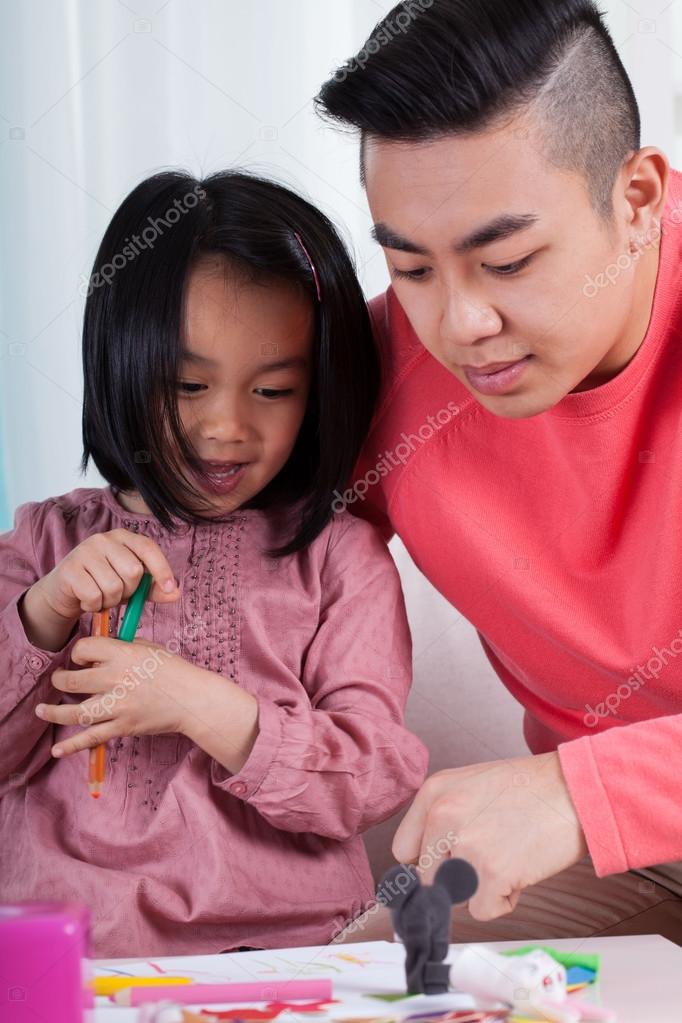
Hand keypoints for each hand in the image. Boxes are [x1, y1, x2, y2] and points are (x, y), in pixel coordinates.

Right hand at [20, 529, 179, 649]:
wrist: (64, 592)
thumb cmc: (101, 584)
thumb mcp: (130, 585)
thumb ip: (152, 588)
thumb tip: (176, 593)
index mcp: (123, 537)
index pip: (148, 548)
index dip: (162, 569)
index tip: (170, 588)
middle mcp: (103, 539)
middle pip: (133, 571)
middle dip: (128, 591)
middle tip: (116, 593)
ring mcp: (84, 551)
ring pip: (114, 586)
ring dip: (110, 601)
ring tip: (100, 597)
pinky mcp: (70, 569)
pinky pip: (94, 596)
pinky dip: (94, 606)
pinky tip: (86, 601)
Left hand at [35, 636, 200, 754]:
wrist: (192, 698)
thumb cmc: (173, 669)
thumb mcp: (147, 648)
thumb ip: (121, 648)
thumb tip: (99, 650)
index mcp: (121, 654)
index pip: (83, 649)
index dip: (78, 652)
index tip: (82, 658)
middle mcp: (115, 679)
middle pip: (71, 681)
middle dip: (59, 680)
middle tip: (59, 680)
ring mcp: (117, 706)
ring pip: (74, 712)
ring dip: (53, 713)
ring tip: (42, 710)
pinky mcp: (122, 727)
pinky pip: (92, 738)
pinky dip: (72, 746)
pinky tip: (56, 750)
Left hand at [392, 752, 587, 920]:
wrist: (575, 788)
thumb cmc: (530, 789)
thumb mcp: (471, 785)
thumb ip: (443, 816)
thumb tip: (422, 862)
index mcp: (434, 793)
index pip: (404, 850)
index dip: (431, 859)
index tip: (452, 859)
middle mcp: (443, 816)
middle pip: (428, 877)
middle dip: (456, 876)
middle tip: (491, 854)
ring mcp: (466, 844)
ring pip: (453, 894)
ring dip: (480, 887)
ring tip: (508, 858)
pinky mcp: (491, 872)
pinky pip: (482, 910)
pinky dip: (503, 900)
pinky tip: (520, 871)